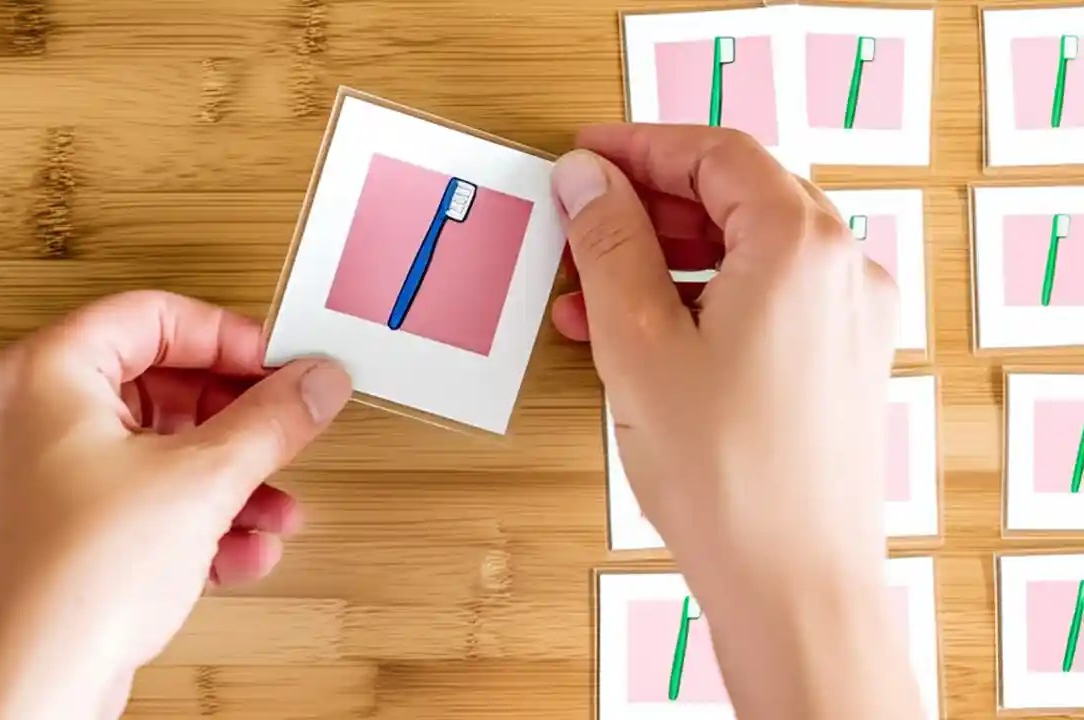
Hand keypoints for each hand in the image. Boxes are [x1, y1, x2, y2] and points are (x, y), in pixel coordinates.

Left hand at [0, 291, 351, 719]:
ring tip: (272, 510)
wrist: (16, 694)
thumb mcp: (200, 482)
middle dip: (236, 423)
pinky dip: (188, 521)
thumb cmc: (65, 585)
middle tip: (284, 433)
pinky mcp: (50, 537)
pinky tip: (235, 552)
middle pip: (158, 387)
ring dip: (225, 481)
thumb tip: (312, 383)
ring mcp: (33, 480)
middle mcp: (27, 417)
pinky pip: (132, 505)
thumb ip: (270, 422)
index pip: (154, 316)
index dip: (229, 339)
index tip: (279, 367)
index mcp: (46, 373)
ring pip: (151, 454)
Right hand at [550, 126, 916, 718]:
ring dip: (664, 259)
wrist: (795, 585)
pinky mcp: (838, 362)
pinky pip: (762, 301)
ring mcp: (848, 318)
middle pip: (735, 197)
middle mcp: (842, 269)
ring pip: (744, 253)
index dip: (639, 147)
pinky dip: (699, 302)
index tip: (584, 158)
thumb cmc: (729, 477)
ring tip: (588, 294)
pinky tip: (637, 336)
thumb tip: (586, 181)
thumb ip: (608, 244)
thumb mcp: (637, 343)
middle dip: (647, 206)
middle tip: (578, 220)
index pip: (715, 154)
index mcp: (800, 246)